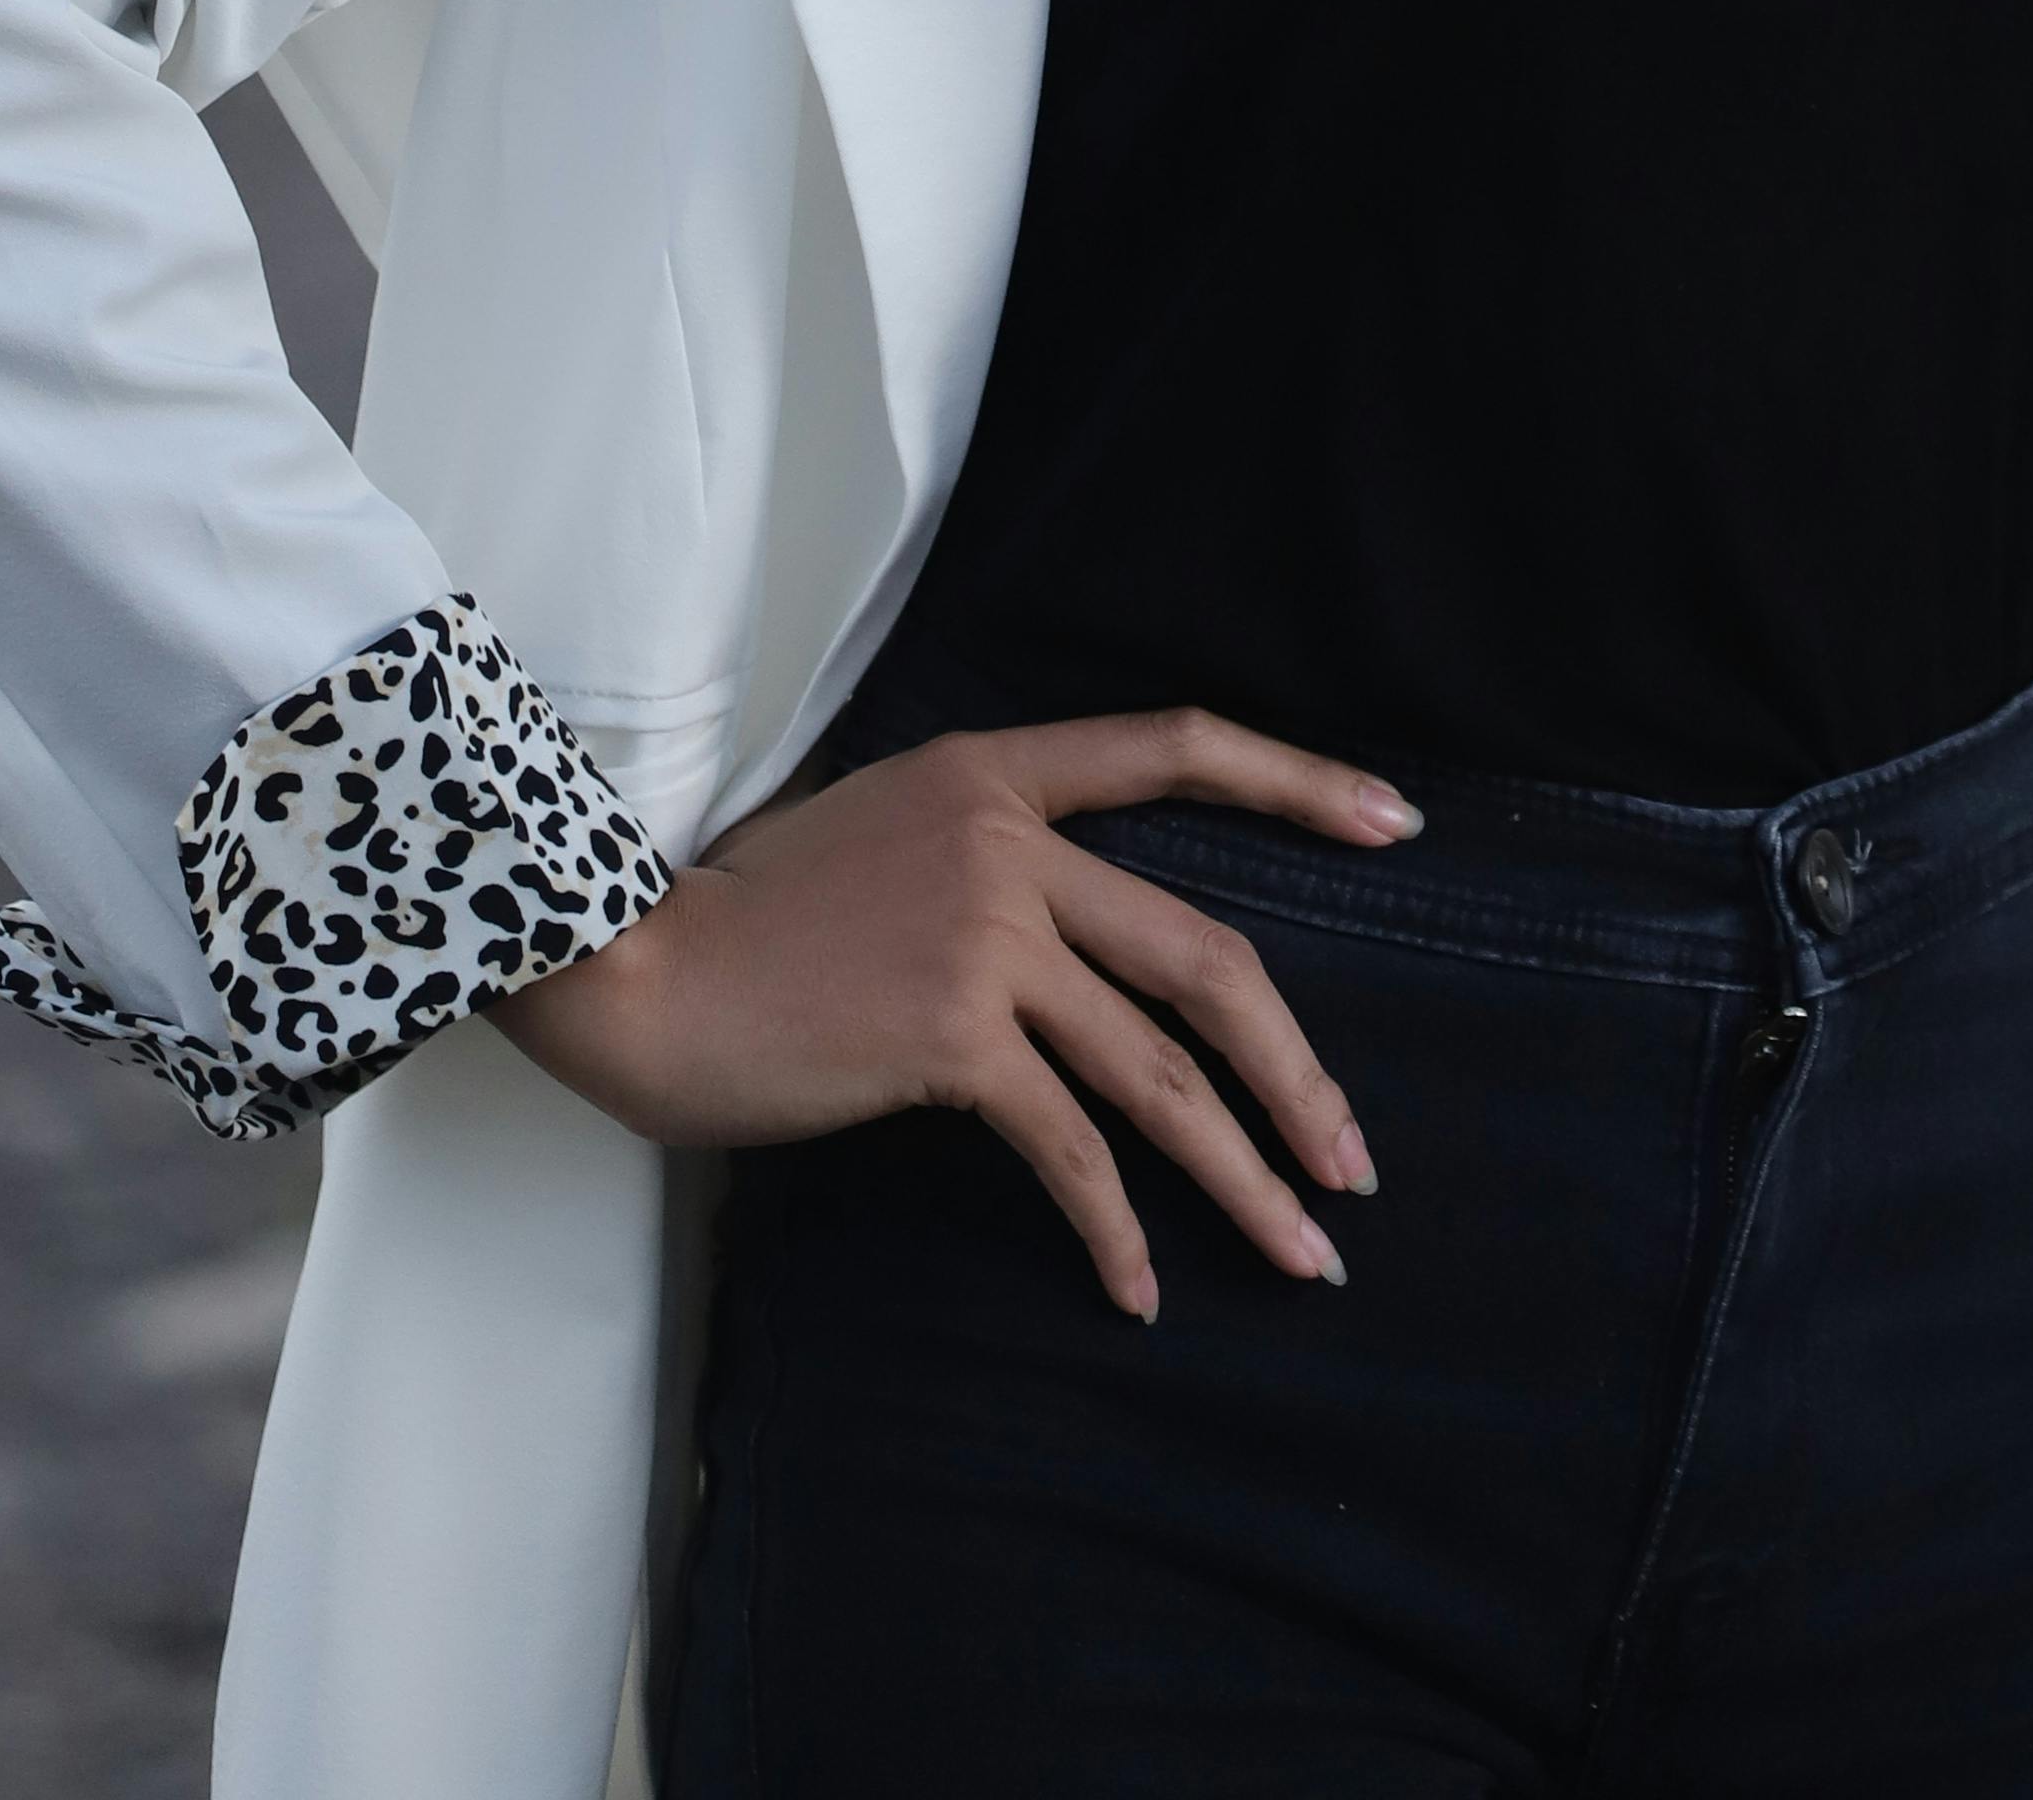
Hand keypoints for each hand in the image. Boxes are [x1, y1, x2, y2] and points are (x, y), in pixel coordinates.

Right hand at [490, 703, 1410, 1321]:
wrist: (635, 967)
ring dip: (1242, 1172)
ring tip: (1300, 1252)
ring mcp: (985, 935)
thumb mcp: (881, 831)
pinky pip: (1070, 1143)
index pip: (1174, 747)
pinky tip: (1142, 1286)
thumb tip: (1072, 942)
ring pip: (1158, 1066)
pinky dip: (1116, 1224)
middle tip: (1352, 1164)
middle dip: (1297, 1073)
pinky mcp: (949, 1034)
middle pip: (1205, 955)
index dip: (1297, 781)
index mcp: (995, 772)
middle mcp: (1008, 843)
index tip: (1396, 819)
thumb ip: (986, 860)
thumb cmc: (742, 915)